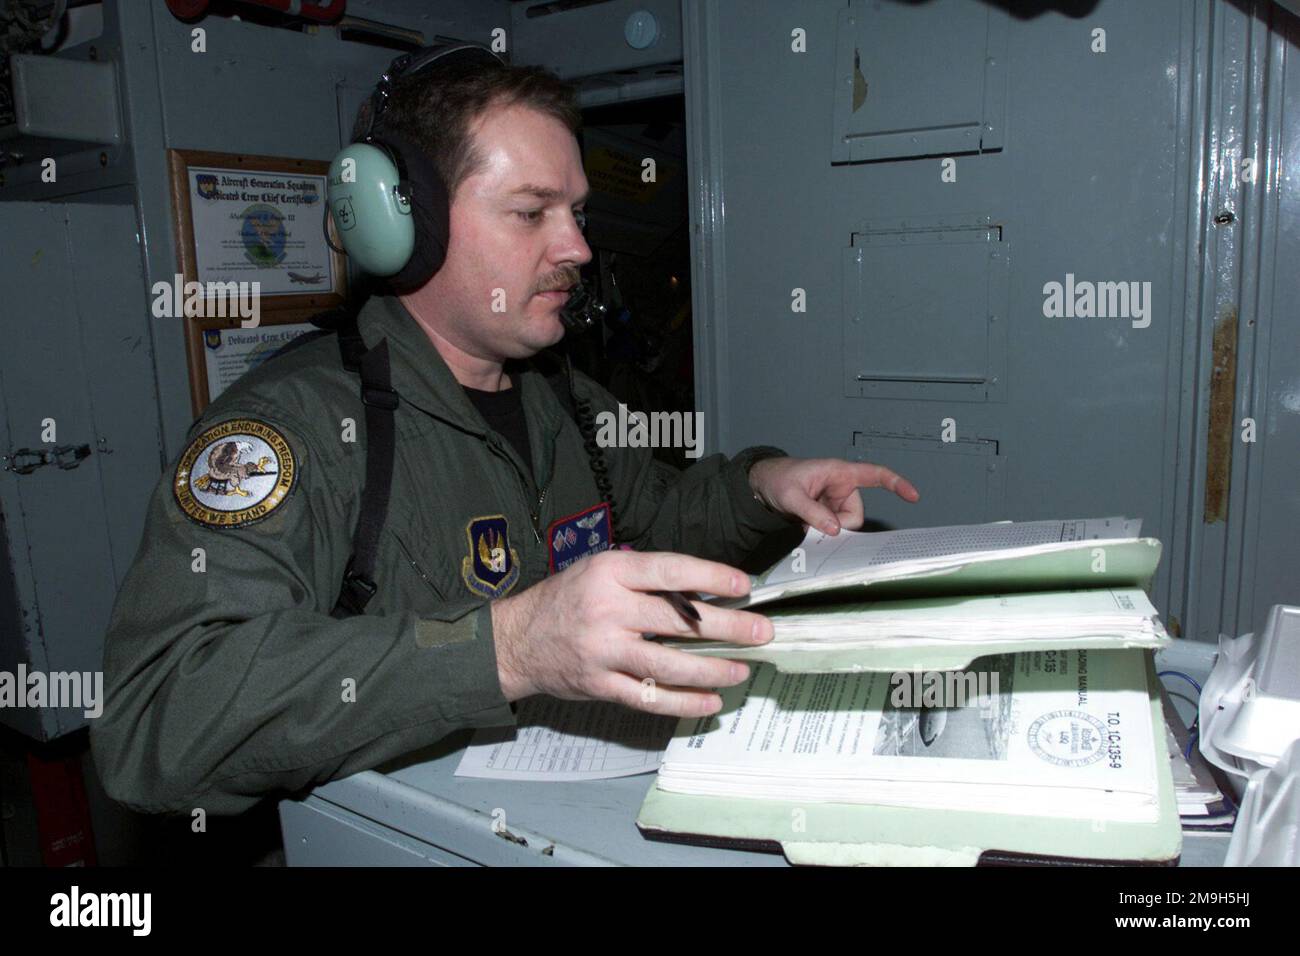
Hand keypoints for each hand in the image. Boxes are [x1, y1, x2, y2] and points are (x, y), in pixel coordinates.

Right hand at [491, 550, 772, 716]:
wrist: (517, 640)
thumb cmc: (567, 599)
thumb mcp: (600, 570)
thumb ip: (645, 578)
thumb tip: (705, 592)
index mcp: (610, 572)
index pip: (670, 572)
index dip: (711, 578)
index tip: (745, 587)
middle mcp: (608, 610)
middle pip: (679, 621)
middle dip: (728, 629)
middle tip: (762, 633)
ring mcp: (603, 651)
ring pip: (669, 665)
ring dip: (712, 670)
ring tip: (742, 670)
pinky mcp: (600, 685)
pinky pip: (650, 698)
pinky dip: (684, 703)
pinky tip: (710, 702)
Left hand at [749, 457, 919, 534]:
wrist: (764, 486)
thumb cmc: (779, 480)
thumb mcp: (792, 495)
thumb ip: (812, 512)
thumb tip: (836, 529)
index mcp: (840, 473)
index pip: (875, 474)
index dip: (896, 484)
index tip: (912, 495)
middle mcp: (842, 488)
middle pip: (855, 516)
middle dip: (838, 526)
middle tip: (813, 524)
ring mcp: (836, 503)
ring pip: (845, 527)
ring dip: (828, 530)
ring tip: (805, 522)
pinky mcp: (829, 515)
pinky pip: (835, 531)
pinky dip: (823, 533)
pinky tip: (807, 527)